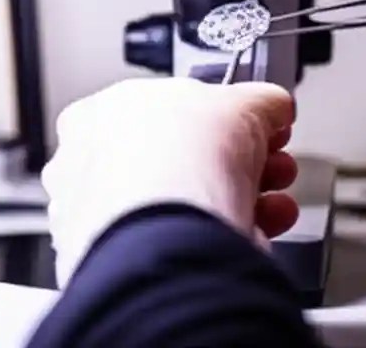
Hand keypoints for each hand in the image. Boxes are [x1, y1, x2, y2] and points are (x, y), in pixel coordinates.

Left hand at [41, 78, 298, 286]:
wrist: (165, 238)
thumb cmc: (172, 163)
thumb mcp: (240, 102)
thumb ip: (258, 101)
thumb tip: (272, 106)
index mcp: (97, 115)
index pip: (167, 109)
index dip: (222, 118)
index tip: (256, 128)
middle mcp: (92, 169)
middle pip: (184, 160)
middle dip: (242, 164)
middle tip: (271, 165)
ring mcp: (107, 221)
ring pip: (189, 204)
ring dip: (246, 200)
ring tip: (272, 203)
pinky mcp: (131, 263)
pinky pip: (191, 244)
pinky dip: (229, 235)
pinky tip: (256, 230)